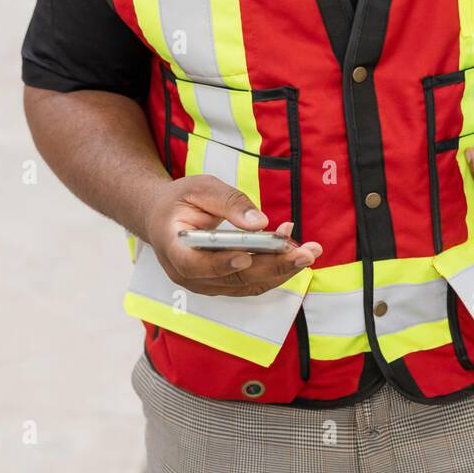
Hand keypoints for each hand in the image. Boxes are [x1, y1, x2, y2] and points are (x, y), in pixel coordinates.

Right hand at [146, 174, 321, 297]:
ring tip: (309, 249)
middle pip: (233, 278)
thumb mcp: (200, 188)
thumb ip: (229, 202)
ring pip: (247, 284)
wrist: (164, 218)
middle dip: (273, 266)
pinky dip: (274, 267)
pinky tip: (292, 247)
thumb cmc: (180, 200)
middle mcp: (188, 274)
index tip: (246, 256)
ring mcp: (206, 284)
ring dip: (281, 269)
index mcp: (173, 248)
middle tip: (306, 252)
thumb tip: (260, 222)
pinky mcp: (222, 284)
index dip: (221, 264)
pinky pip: (251, 282)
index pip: (195, 264)